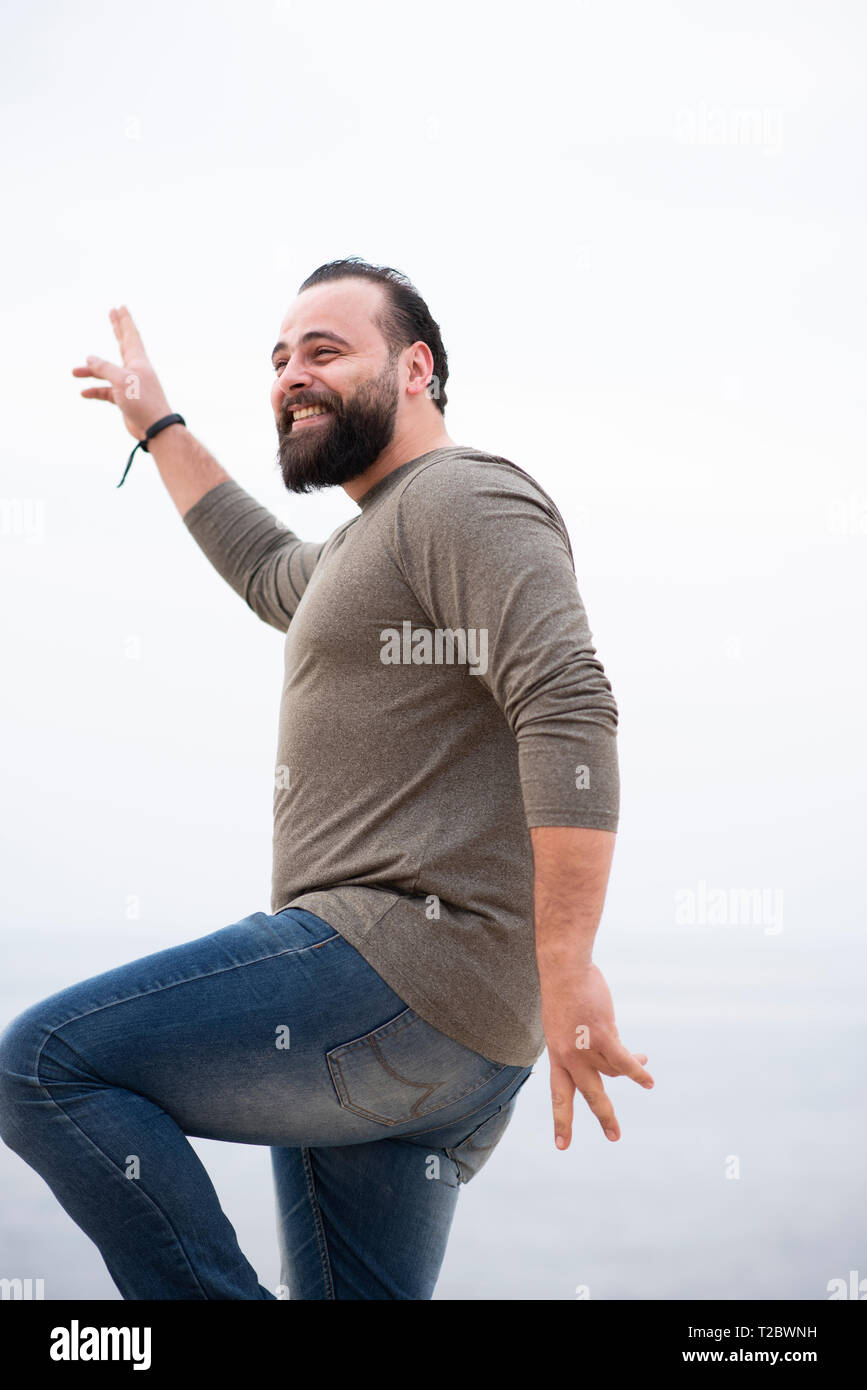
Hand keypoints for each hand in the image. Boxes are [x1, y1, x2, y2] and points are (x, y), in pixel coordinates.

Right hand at [72, 306, 172, 442]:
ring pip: (108, 373)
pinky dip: (95, 391)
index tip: (120, 307)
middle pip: (123, 344)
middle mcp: (135, 370)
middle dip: (117, 328)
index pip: (130, 335)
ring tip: (75, 371)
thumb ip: (104, 367)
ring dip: (92, 372)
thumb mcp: (121, 380)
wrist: (154, 428)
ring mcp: (130, 384)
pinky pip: (106, 391)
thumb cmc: (142, 401)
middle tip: (112, 312)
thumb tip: (89, 359)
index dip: (124, 321)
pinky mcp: (126, 399)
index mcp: (138, 361)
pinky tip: (84, 393)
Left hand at [540, 959, 652, 1147]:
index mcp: (557, 1054)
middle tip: (614, 1137)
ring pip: (614, 1071)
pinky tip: (649, 1080)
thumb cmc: (565, 989)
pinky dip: (638, 1072)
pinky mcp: (602, 1035)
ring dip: (632, 1072)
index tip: (562, 1146)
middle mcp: (569, 1056)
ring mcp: (585, 1047)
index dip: (562, 1120)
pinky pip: (625, 1061)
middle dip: (604, 1116)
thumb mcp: (567, 1023)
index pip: (559, 1094)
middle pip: (589, 1094)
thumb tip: (616, 1057)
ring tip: (645, 1073)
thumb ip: (587, 1044)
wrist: (564, 969)